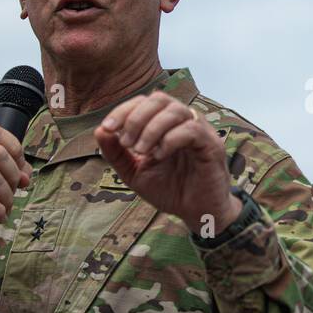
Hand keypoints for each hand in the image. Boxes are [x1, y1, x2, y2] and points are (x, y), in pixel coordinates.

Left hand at [94, 92, 240, 234]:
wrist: (196, 213)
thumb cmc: (170, 190)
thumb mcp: (135, 172)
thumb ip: (117, 153)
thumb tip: (100, 130)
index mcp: (166, 124)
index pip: (145, 102)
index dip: (124, 110)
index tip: (108, 128)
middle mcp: (184, 121)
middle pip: (159, 99)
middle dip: (136, 118)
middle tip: (127, 143)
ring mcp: (201, 131)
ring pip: (175, 111)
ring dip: (151, 129)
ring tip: (141, 151)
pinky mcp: (212, 145)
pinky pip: (192, 129)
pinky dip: (170, 140)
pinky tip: (159, 156)